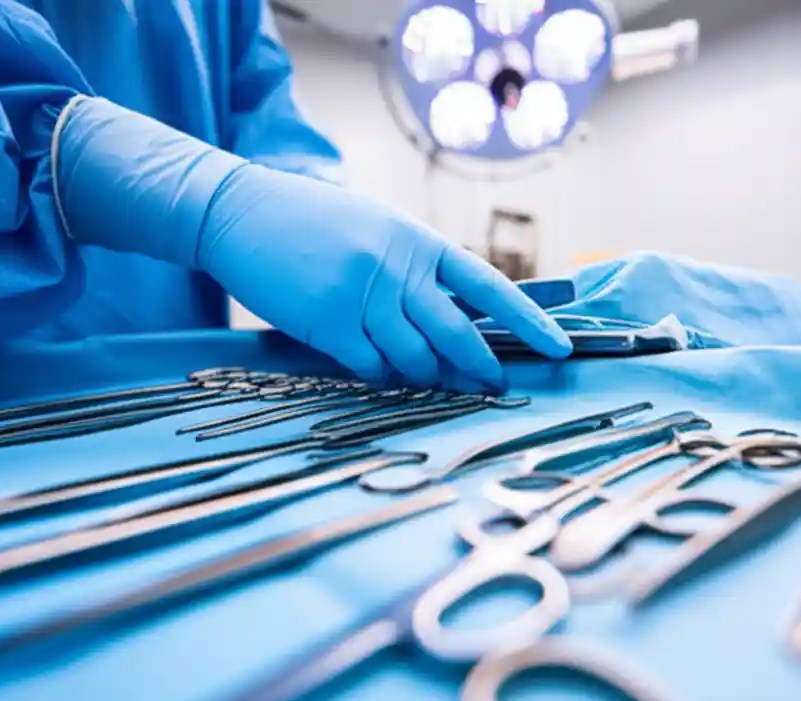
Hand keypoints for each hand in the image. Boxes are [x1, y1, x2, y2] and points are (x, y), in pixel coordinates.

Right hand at [56, 97, 569, 386]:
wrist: (240, 212)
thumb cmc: (311, 223)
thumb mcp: (377, 229)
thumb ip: (415, 269)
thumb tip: (457, 321)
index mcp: (418, 241)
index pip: (489, 286)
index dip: (529, 321)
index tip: (560, 348)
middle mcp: (398, 267)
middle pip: (459, 334)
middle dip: (481, 368)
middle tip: (495, 387)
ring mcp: (363, 295)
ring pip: (416, 358)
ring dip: (426, 377)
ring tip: (428, 379)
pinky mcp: (328, 322)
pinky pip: (372, 367)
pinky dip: (381, 376)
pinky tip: (378, 369)